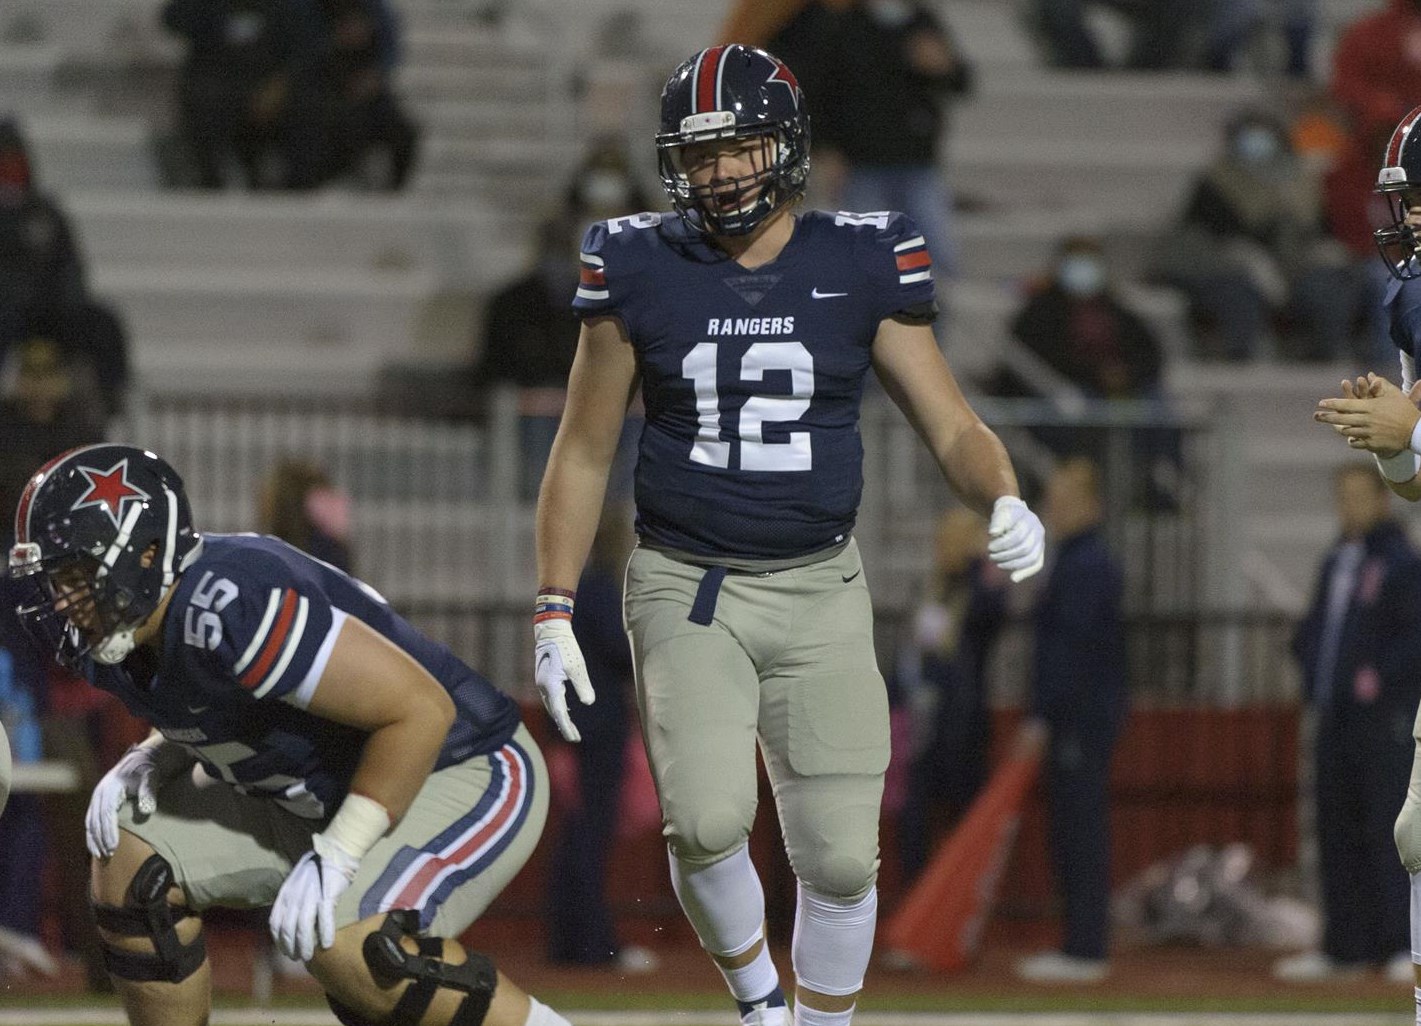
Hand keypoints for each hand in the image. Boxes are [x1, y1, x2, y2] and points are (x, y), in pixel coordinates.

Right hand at [86, 743, 159, 859]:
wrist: (140, 759)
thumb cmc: (147, 770)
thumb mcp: (151, 777)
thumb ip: (148, 792)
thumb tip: (147, 810)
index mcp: (110, 789)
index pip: (107, 815)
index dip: (109, 832)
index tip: (114, 847)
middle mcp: (99, 794)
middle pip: (96, 821)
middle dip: (101, 839)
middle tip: (108, 855)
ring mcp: (97, 798)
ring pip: (91, 823)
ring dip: (94, 839)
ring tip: (102, 855)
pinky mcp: (98, 802)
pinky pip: (91, 821)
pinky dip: (93, 834)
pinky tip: (97, 846)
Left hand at [269, 835, 358, 961]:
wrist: (333, 852)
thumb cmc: (316, 870)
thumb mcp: (296, 885)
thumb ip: (292, 903)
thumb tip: (292, 924)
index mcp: (284, 894)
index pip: (275, 923)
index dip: (278, 940)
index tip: (284, 950)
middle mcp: (294, 896)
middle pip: (287, 928)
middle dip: (290, 947)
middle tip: (296, 958)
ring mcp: (310, 896)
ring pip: (303, 927)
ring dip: (305, 945)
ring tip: (308, 956)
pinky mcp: (327, 895)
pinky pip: (324, 918)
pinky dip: (325, 932)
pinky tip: (327, 943)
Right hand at [533, 618, 595, 741]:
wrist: (551, 631)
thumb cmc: (566, 647)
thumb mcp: (578, 666)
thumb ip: (583, 685)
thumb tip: (589, 702)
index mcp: (551, 685)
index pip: (559, 712)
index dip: (567, 727)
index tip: (575, 738)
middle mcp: (543, 687)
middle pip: (554, 712)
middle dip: (564, 726)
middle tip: (575, 738)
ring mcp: (542, 683)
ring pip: (551, 706)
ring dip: (561, 718)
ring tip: (570, 729)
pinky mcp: (544, 679)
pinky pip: (550, 699)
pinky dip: (558, 709)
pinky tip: (566, 712)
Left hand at [987, 496, 1044, 582]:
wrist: (1014, 516)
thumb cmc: (1004, 515)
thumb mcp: (999, 514)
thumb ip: (996, 522)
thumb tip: (993, 533)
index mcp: (1029, 519)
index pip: (1017, 536)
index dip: (1002, 545)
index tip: (989, 547)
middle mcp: (1039, 530)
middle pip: (1025, 549)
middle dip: (1005, 555)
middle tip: (991, 556)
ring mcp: (1041, 541)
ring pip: (1032, 558)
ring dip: (1013, 565)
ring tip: (997, 564)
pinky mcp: (1040, 551)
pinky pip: (1037, 564)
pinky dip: (1026, 572)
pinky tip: (1013, 578)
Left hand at [1314, 373, 1420, 453]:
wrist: (1415, 431)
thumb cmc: (1404, 410)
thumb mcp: (1394, 394)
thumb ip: (1380, 384)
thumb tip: (1370, 375)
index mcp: (1370, 407)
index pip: (1346, 405)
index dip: (1332, 404)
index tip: (1320, 403)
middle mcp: (1367, 421)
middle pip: (1342, 419)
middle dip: (1326, 417)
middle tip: (1315, 416)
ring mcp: (1369, 433)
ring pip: (1347, 431)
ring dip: (1340, 428)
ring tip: (1334, 425)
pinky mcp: (1372, 444)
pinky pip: (1355, 442)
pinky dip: (1351, 439)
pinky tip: (1349, 437)